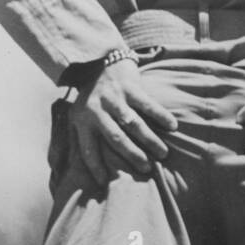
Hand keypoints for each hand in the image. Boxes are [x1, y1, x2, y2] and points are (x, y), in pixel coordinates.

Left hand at [70, 58, 177, 187]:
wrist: (96, 61)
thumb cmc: (89, 99)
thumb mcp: (75, 117)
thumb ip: (75, 139)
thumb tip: (71, 167)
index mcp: (82, 121)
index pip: (88, 149)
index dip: (96, 167)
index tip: (105, 184)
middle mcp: (97, 110)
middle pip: (116, 138)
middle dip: (132, 155)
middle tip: (146, 169)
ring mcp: (114, 98)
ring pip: (133, 123)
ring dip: (149, 139)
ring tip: (163, 154)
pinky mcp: (129, 87)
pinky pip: (147, 104)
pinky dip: (160, 115)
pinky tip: (172, 126)